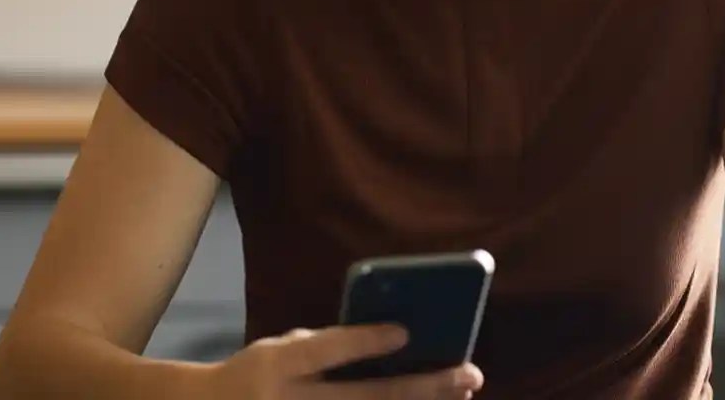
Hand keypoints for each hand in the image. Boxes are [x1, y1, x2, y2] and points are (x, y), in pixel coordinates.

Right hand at [203, 325, 483, 399]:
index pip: (326, 351)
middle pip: (366, 398)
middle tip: (469, 374)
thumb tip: (390, 338)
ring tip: (461, 392)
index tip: (406, 332)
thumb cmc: (256, 375)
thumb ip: (326, 343)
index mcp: (278, 367)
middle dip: (424, 386)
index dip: (365, 342)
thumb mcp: (279, 349)